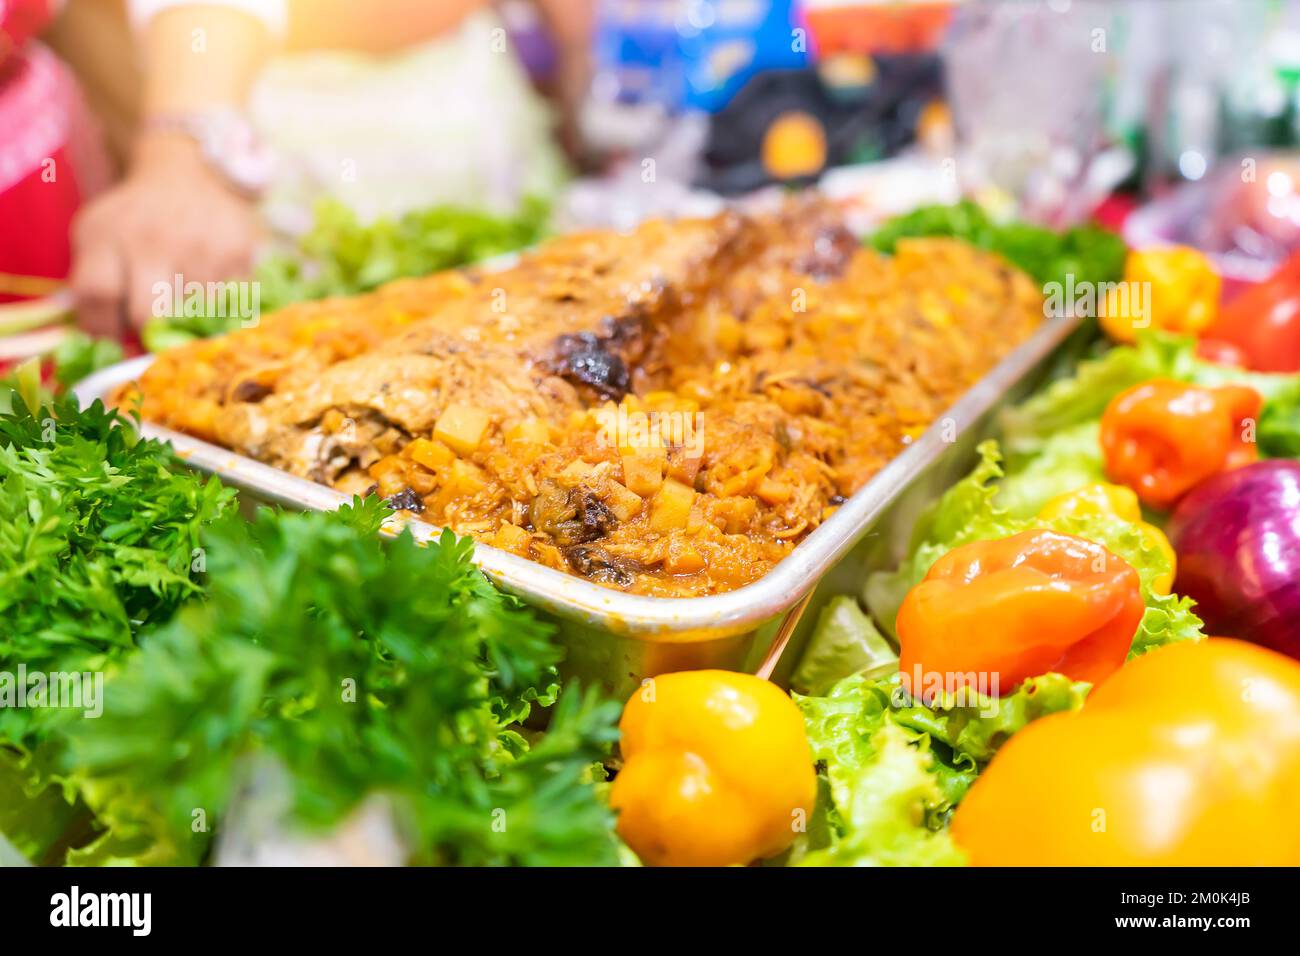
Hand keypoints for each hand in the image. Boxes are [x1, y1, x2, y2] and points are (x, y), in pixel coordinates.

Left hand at [70, 133, 259, 335]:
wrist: (193, 176)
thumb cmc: (137, 219)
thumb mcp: (98, 236)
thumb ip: (92, 285)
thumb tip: (107, 345)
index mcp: (110, 234)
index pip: (98, 295)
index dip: (103, 327)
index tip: (114, 334)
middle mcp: (155, 239)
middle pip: (147, 316)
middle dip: (147, 332)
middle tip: (153, 328)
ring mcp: (203, 248)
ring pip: (191, 319)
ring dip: (186, 321)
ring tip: (184, 300)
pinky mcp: (240, 256)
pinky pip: (227, 308)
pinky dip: (217, 308)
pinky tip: (209, 286)